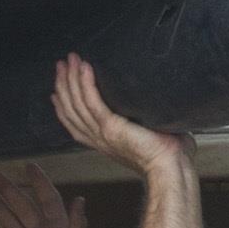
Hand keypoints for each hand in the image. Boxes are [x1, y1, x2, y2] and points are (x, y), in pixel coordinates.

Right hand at [50, 52, 192, 188]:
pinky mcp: (111, 127)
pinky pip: (92, 102)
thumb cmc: (167, 154)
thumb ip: (141, 119)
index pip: (74, 122)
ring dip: (72, 79)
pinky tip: (85, 68)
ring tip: (71, 60)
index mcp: (104, 141)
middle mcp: (98, 138)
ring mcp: (102, 133)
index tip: (57, 88)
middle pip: (71, 108)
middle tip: (62, 64)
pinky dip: (86, 83)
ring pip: (77, 103)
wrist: (171, 167)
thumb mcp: (147, 133)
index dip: (63, 104)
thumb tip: (153, 100)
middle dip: (64, 84)